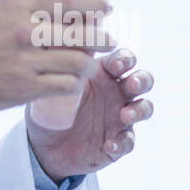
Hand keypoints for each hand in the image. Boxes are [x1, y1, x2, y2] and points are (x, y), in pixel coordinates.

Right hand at [0, 0, 114, 118]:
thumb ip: (27, 10)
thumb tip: (64, 9)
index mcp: (17, 5)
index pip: (71, 0)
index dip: (96, 5)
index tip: (107, 9)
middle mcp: (25, 30)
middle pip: (83, 31)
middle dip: (102, 38)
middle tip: (109, 41)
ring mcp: (25, 61)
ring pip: (80, 62)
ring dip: (91, 66)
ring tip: (90, 67)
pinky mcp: (24, 88)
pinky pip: (66, 86)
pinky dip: (75, 86)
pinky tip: (72, 84)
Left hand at [25, 47, 153, 180]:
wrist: (45, 146)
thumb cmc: (50, 109)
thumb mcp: (50, 87)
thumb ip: (56, 69)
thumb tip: (51, 42)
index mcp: (103, 75)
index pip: (122, 60)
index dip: (125, 59)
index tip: (117, 65)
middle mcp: (116, 93)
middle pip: (142, 80)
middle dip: (141, 80)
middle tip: (131, 84)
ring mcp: (120, 118)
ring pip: (144, 108)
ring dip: (140, 109)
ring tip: (126, 115)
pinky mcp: (118, 142)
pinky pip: (129, 141)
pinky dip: (122, 143)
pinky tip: (110, 145)